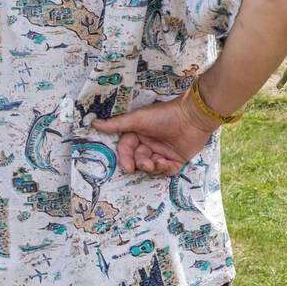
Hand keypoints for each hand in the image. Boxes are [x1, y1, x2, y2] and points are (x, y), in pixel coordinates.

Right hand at [91, 93, 218, 176]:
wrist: (192, 117)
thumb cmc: (164, 115)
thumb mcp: (138, 119)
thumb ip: (117, 124)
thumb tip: (94, 123)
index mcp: (139, 134)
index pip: (127, 149)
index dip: (125, 158)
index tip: (128, 167)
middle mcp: (150, 144)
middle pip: (138, 160)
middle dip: (141, 164)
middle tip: (146, 164)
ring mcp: (163, 152)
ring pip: (152, 167)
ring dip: (153, 167)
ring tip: (158, 162)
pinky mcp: (177, 159)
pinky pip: (168, 170)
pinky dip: (166, 170)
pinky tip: (168, 163)